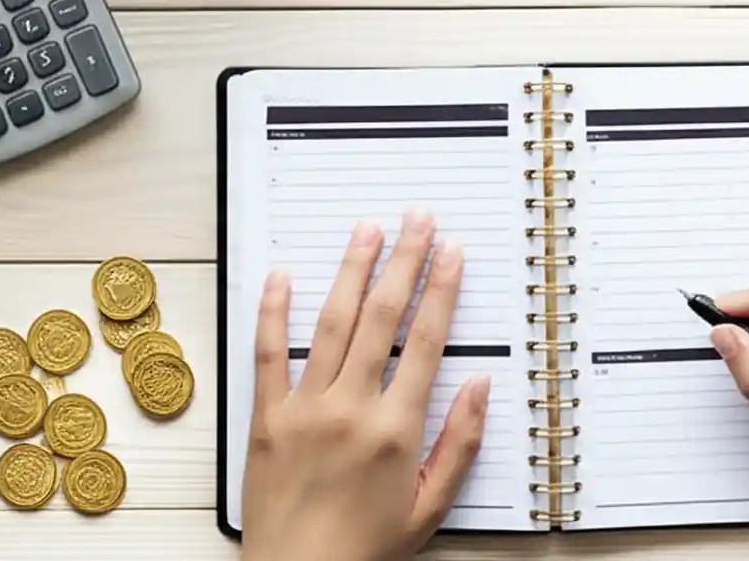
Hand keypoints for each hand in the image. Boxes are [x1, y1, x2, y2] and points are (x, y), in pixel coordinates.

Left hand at [241, 211, 490, 560]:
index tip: (450, 253)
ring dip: (353, 271)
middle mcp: (351, 408)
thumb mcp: (431, 506)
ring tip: (367, 231)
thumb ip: (460, 443)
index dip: (441, 290)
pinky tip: (285, 276)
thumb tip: (481, 388)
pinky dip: (275, 312)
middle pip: (383, 318)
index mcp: (396, 429)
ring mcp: (305, 408)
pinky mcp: (266, 417)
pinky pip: (269, 354)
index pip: (425, 341)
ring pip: (333, 323)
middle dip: (404, 261)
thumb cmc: (365, 547)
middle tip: (416, 220)